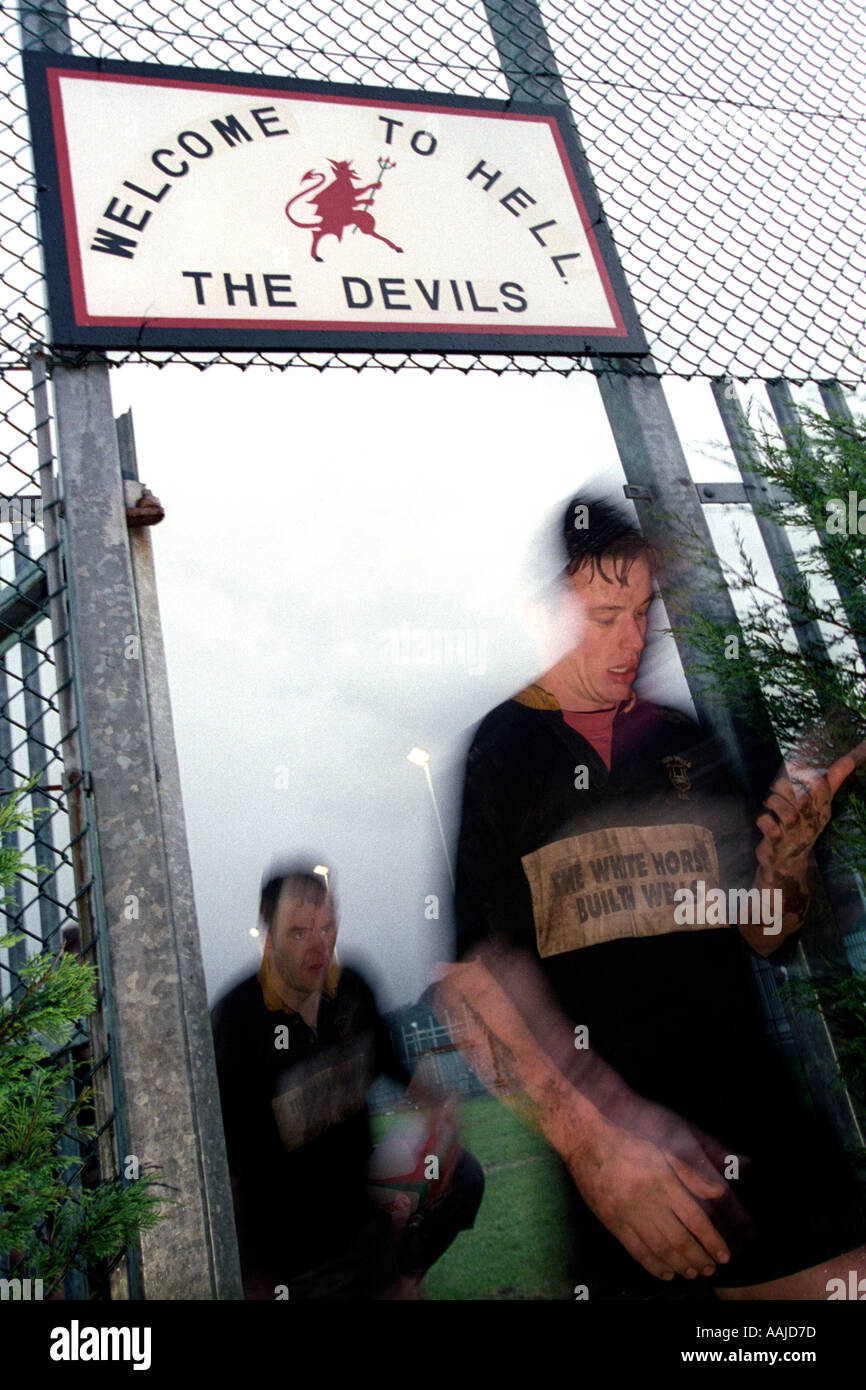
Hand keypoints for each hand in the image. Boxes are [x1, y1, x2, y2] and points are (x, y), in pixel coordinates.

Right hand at [567, 1103, 751, 1281]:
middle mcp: (646, 1199)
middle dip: (699, 1258)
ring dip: (679, 1265)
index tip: (723, 1255)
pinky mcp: (611, 1220)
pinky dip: (652, 1265)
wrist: (586, 1134)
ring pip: (658, 1248)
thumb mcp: (667, 1139)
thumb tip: (728, 1183)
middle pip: (679, 1239)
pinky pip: (635, 1249)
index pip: (695, 1219)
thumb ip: (696, 1165)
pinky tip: (665, 1272)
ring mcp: (626, 1211)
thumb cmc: (631, 1132)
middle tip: (711, 1268)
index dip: (712, 1241)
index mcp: (663, 1179)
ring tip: (692, 1272)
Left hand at [756, 740, 865, 876]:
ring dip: (772, 801)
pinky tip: (765, 820)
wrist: (786, 861)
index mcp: (822, 808)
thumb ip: (832, 779)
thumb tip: (853, 758)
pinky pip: (768, 823)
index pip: (822, 785)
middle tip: (776, 788)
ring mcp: (796, 833)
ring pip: (785, 809)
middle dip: (784, 785)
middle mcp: (812, 820)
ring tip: (770, 805)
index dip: (806, 771)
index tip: (795, 765)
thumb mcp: (819, 803)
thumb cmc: (802, 824)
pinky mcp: (778, 842)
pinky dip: (763, 818)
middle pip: (803, 796)